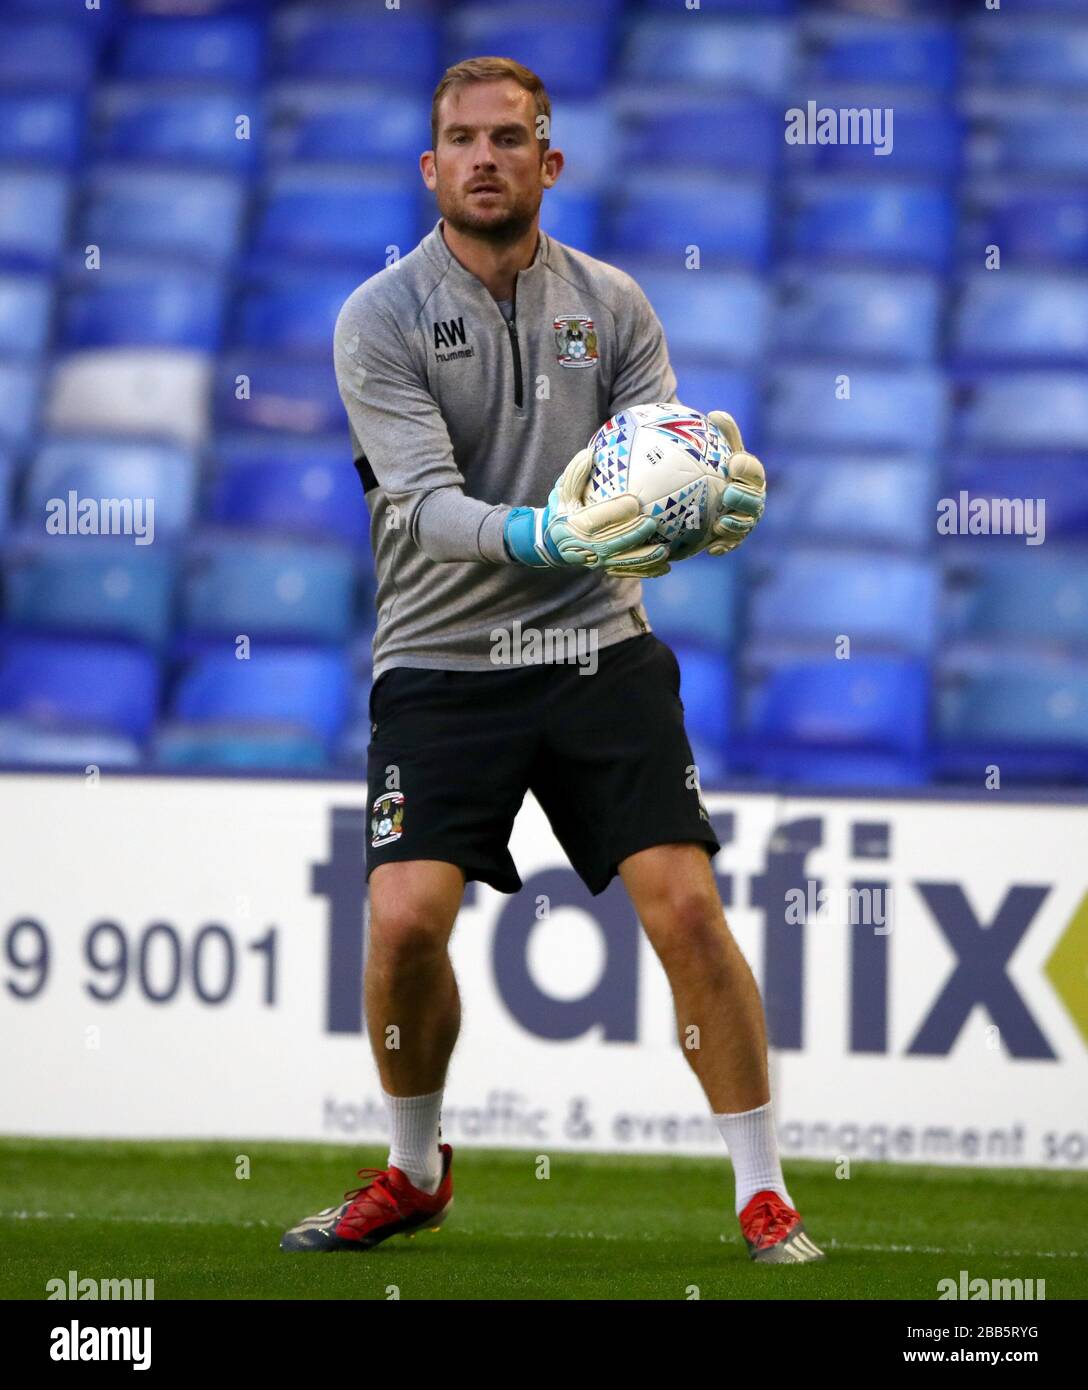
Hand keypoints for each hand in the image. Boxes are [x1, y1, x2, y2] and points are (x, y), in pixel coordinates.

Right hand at [502, 448, 669, 571]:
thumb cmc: (560, 510)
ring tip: (665, 551)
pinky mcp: (605, 568)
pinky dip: (646, 571)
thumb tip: (589, 453)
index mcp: (573, 525)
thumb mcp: (562, 491)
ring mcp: (596, 560)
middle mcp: (585, 546)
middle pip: (612, 543)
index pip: (595, 520)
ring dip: (644, 558)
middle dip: (633, 534)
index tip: (633, 502)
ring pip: (622, 562)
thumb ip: (575, 474)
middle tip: (652, 523)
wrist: (550, 542)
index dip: (614, 512)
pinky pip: (627, 572)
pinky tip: (664, 568)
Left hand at [702, 411, 765, 556]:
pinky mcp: (733, 539)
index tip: (732, 464)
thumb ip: (719, 435)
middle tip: (728, 493)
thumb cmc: (712, 468)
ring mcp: (745, 520)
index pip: (753, 470)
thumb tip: (716, 414)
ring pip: (745, 524)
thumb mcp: (714, 449)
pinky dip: (724, 546)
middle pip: (754, 499)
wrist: (703, 493)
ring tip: (721, 524)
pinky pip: (731, 545)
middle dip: (744, 497)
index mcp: (751, 475)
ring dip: (735, 525)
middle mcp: (753, 499)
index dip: (745, 467)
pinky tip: (711, 549)